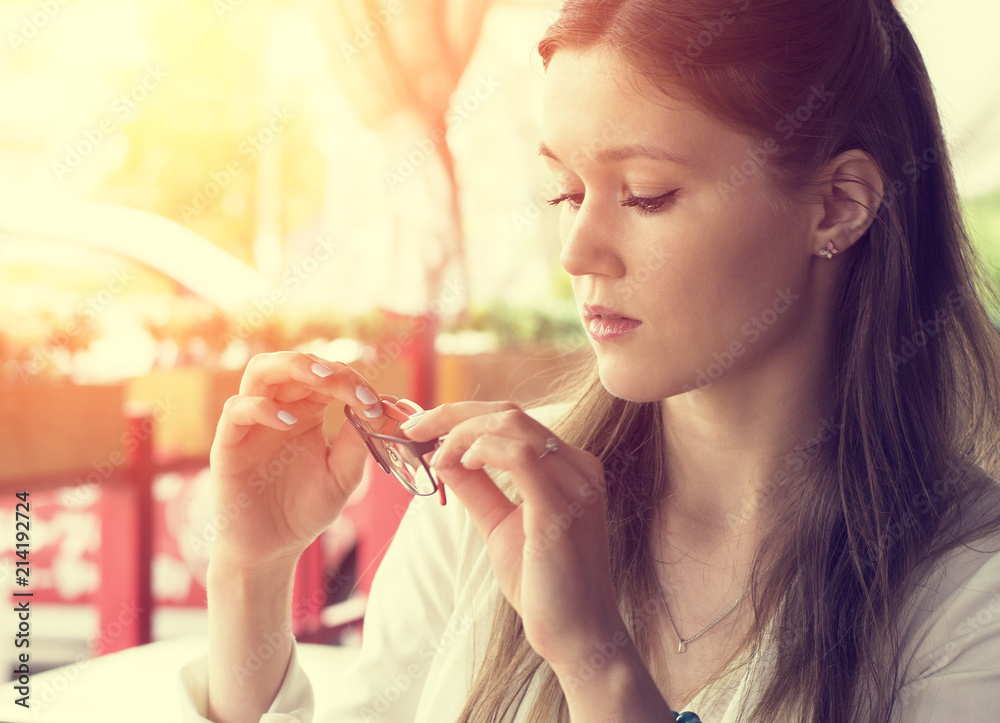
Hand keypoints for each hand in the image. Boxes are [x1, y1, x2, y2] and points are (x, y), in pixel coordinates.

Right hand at [208, 351, 387, 572]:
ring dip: (293, 367)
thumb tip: (375, 408)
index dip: (351, 381)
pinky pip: (237, 410)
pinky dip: (263, 408)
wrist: (271, 549)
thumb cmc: (305, 511)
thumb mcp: (342, 476)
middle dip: (324, 366)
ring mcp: (251, 424)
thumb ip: (356, 443)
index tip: (374, 402)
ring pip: (260, 371)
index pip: (325, 377)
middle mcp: (278, 410)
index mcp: (306, 412)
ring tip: (323, 381)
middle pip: (293, 364)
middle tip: (347, 382)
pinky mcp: (228, 444)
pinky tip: (290, 422)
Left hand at [402, 401, 623, 672]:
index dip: (463, 415)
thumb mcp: (501, 525)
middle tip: (414, 429)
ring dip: (462, 433)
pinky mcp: (561, 506)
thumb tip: (443, 457)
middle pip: (510, 414)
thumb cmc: (544, 585)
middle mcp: (578, 467)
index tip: (422, 427)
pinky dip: (483, 450)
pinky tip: (462, 464)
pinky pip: (520, 456)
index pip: (513, 420)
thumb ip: (477, 488)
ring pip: (511, 426)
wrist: (577, 636)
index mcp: (569, 467)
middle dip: (454, 415)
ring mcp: (575, 483)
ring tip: (436, 456)